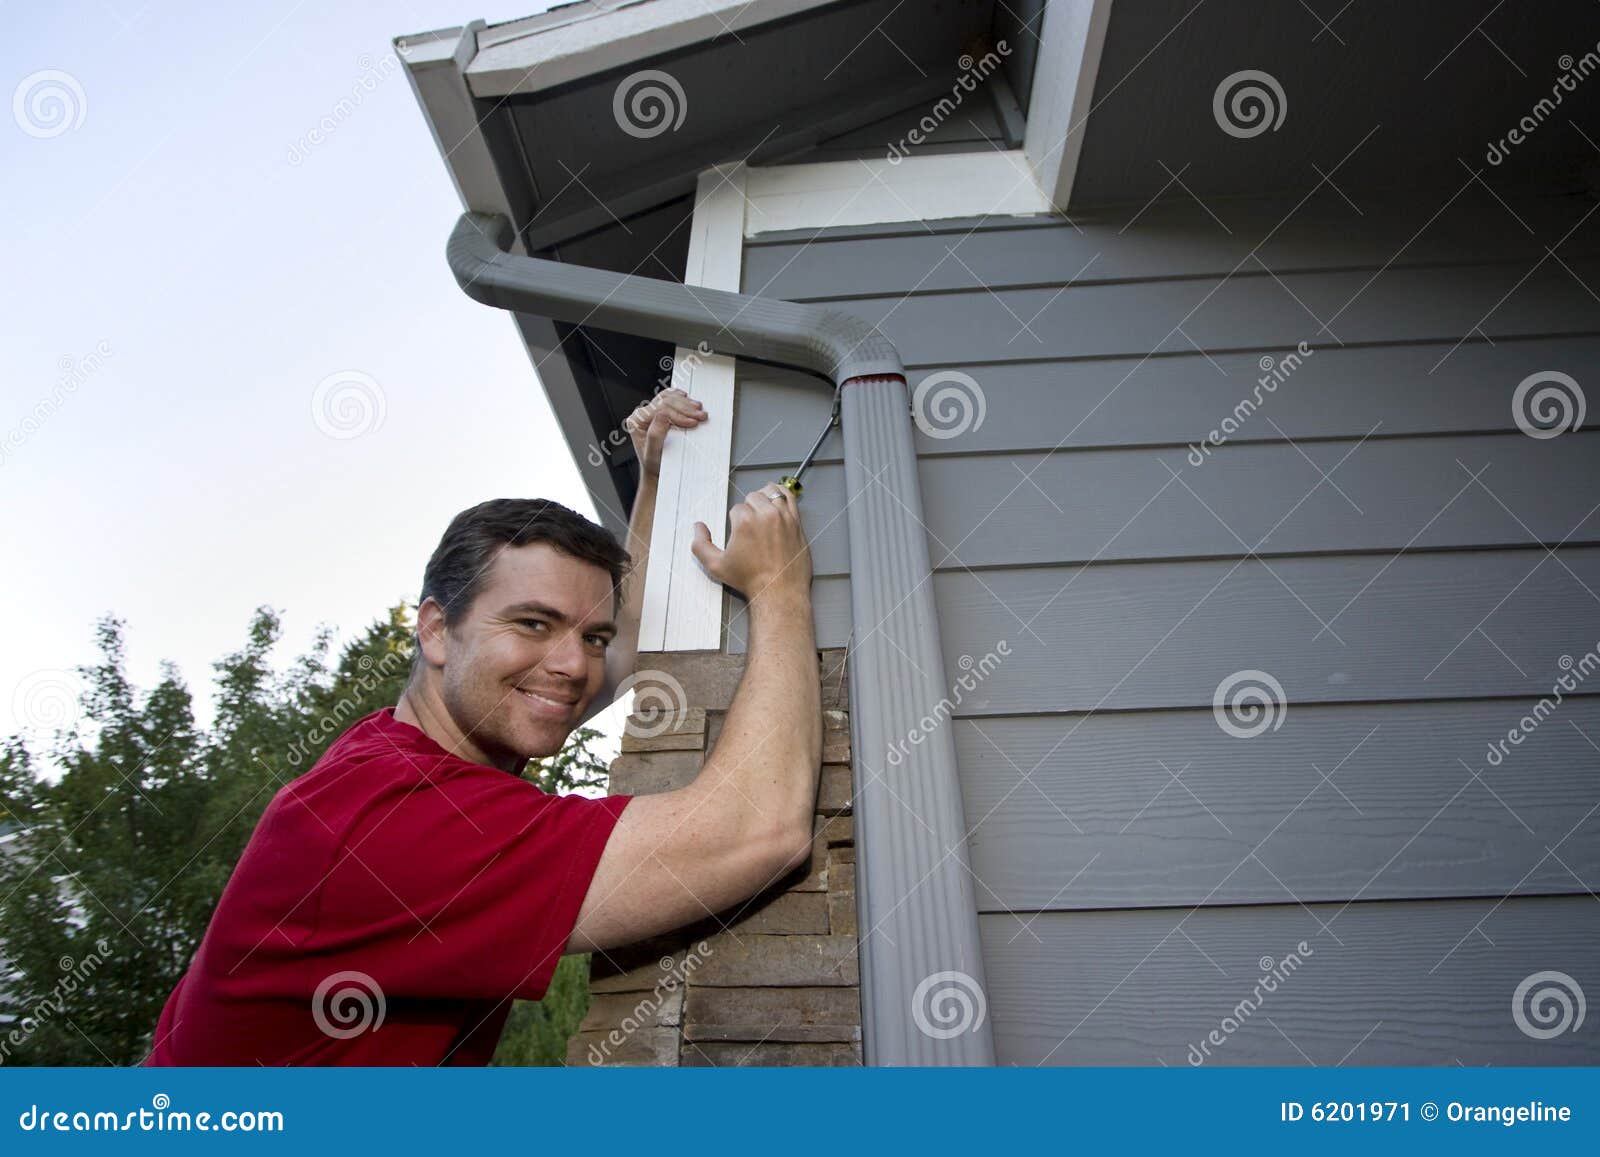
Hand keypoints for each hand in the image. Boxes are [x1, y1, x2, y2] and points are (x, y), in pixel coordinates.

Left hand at [624, 388, 705, 479]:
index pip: (660, 411)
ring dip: (685, 402)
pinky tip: (686, 397)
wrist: (657, 468)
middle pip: (666, 402)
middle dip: (685, 408)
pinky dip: (679, 397)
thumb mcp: (653, 454)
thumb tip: (662, 416)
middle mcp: (642, 414)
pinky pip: (669, 397)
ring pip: (668, 398)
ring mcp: (650, 411)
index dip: (679, 414)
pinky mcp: (659, 411)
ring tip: (699, 410)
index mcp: (637, 421)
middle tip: (700, 415)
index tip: (693, 423)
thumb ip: (655, 436)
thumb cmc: (654, 463)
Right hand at [690, 484, 812, 605]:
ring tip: (761, 509)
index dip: (735, 520)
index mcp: (745, 521)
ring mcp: (783, 517)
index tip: (739, 532)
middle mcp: (766, 515)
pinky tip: (777, 496)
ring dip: (764, 499)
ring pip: (770, 493)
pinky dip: (782, 493)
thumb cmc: (752, 581)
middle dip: (749, 508)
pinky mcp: (796, 522)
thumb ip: (700, 545)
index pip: (737, 508)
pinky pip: (789, 497)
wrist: (779, 591)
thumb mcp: (716, 566)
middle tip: (749, 525)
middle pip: (753, 497)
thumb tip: (698, 528)